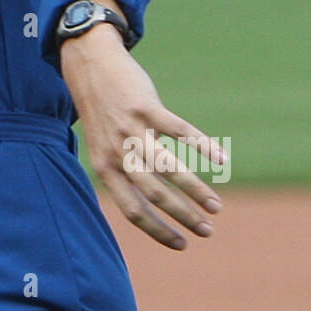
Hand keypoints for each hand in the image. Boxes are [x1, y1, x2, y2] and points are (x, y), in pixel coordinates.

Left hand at [59, 22, 224, 250]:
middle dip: (183, 216)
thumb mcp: (103, 146)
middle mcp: (117, 152)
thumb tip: (158, 202)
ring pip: (169, 168)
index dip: (157, 230)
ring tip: (216, 207)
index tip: (182, 244)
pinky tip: (221, 159)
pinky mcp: (146, 107)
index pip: (132, 210)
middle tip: (207, 231)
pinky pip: (180, 131)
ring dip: (196, 190)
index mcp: (104, 168)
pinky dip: (202, 145)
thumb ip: (125, 172)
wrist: (89, 66)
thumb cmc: (102, 113)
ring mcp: (131, 130)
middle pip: (154, 194)